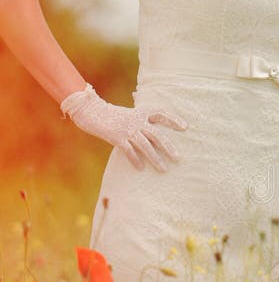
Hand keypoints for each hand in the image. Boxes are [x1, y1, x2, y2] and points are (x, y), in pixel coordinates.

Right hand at [60, 82, 187, 171]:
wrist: (91, 112)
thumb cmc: (113, 115)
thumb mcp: (130, 113)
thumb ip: (142, 120)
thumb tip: (156, 134)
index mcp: (141, 113)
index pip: (161, 113)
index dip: (173, 119)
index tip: (185, 127)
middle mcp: (137, 120)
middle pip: (156, 135)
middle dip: (168, 147)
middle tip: (178, 158)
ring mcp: (127, 129)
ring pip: (145, 146)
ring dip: (155, 159)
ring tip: (163, 169)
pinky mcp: (117, 137)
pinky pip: (129, 151)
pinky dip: (135, 160)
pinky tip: (141, 168)